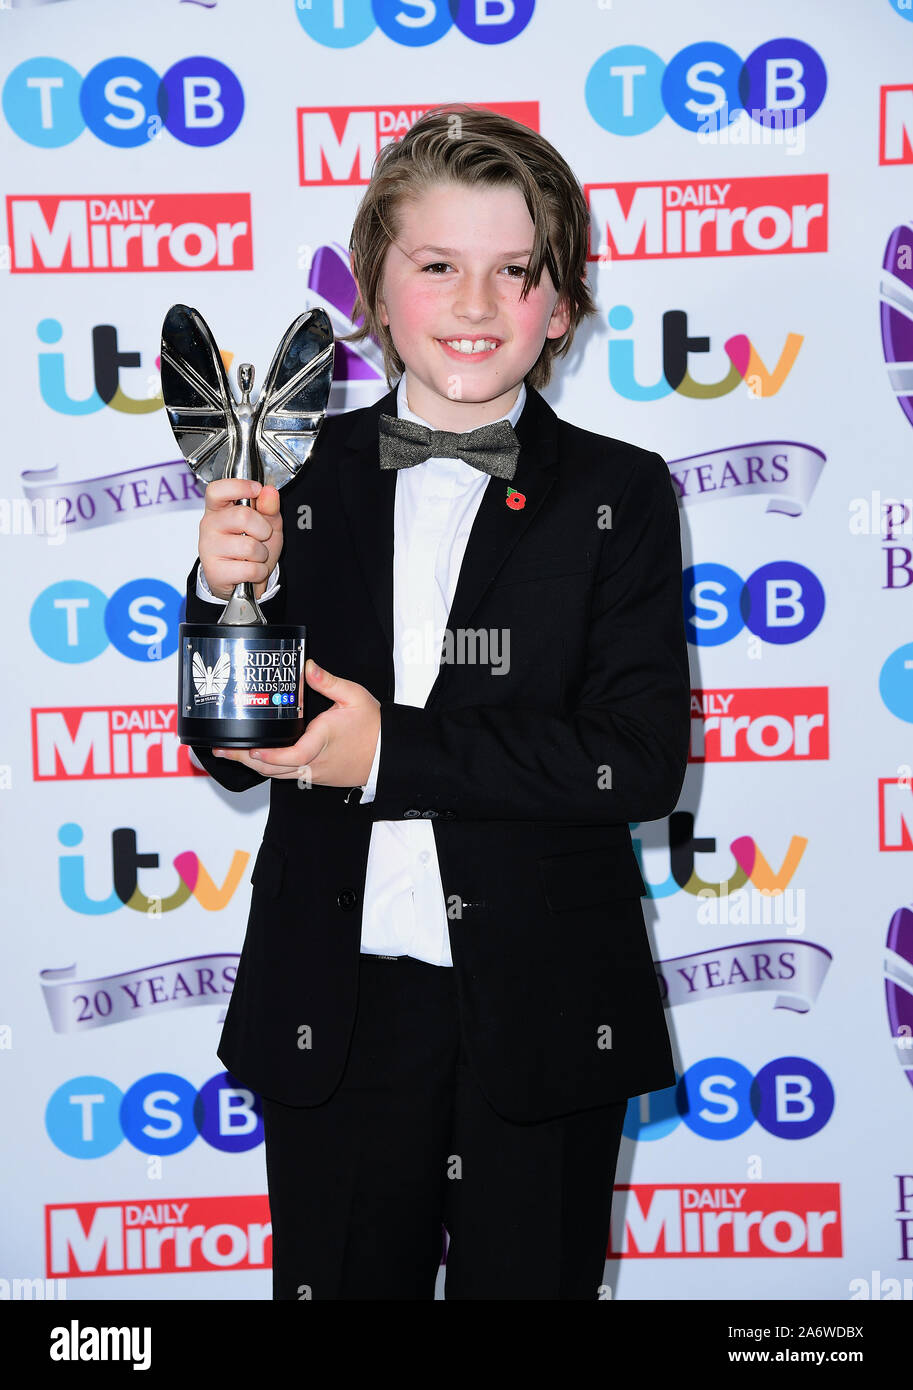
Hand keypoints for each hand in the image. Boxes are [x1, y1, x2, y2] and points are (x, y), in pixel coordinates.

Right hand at [199, 478, 282, 599]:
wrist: (245, 580)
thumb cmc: (252, 546)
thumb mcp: (266, 524)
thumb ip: (269, 507)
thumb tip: (269, 491)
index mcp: (218, 508)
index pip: (217, 490)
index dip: (238, 486)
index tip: (256, 489)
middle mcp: (209, 525)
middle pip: (242, 516)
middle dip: (263, 529)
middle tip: (261, 536)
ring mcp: (208, 548)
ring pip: (249, 546)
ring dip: (261, 554)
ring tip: (253, 556)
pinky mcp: (214, 571)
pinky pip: (250, 569)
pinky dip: (259, 571)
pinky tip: (249, 570)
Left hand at [213, 660, 380, 787]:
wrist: (388, 753)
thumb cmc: (373, 727)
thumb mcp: (354, 696)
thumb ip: (328, 681)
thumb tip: (307, 665)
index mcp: (322, 741)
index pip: (292, 755)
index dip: (270, 755)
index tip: (252, 749)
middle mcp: (315, 762)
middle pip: (274, 769)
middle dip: (245, 760)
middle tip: (221, 751)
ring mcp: (314, 773)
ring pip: (278, 775)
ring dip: (253, 766)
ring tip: (230, 754)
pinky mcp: (316, 777)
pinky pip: (287, 776)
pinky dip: (269, 769)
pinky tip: (255, 759)